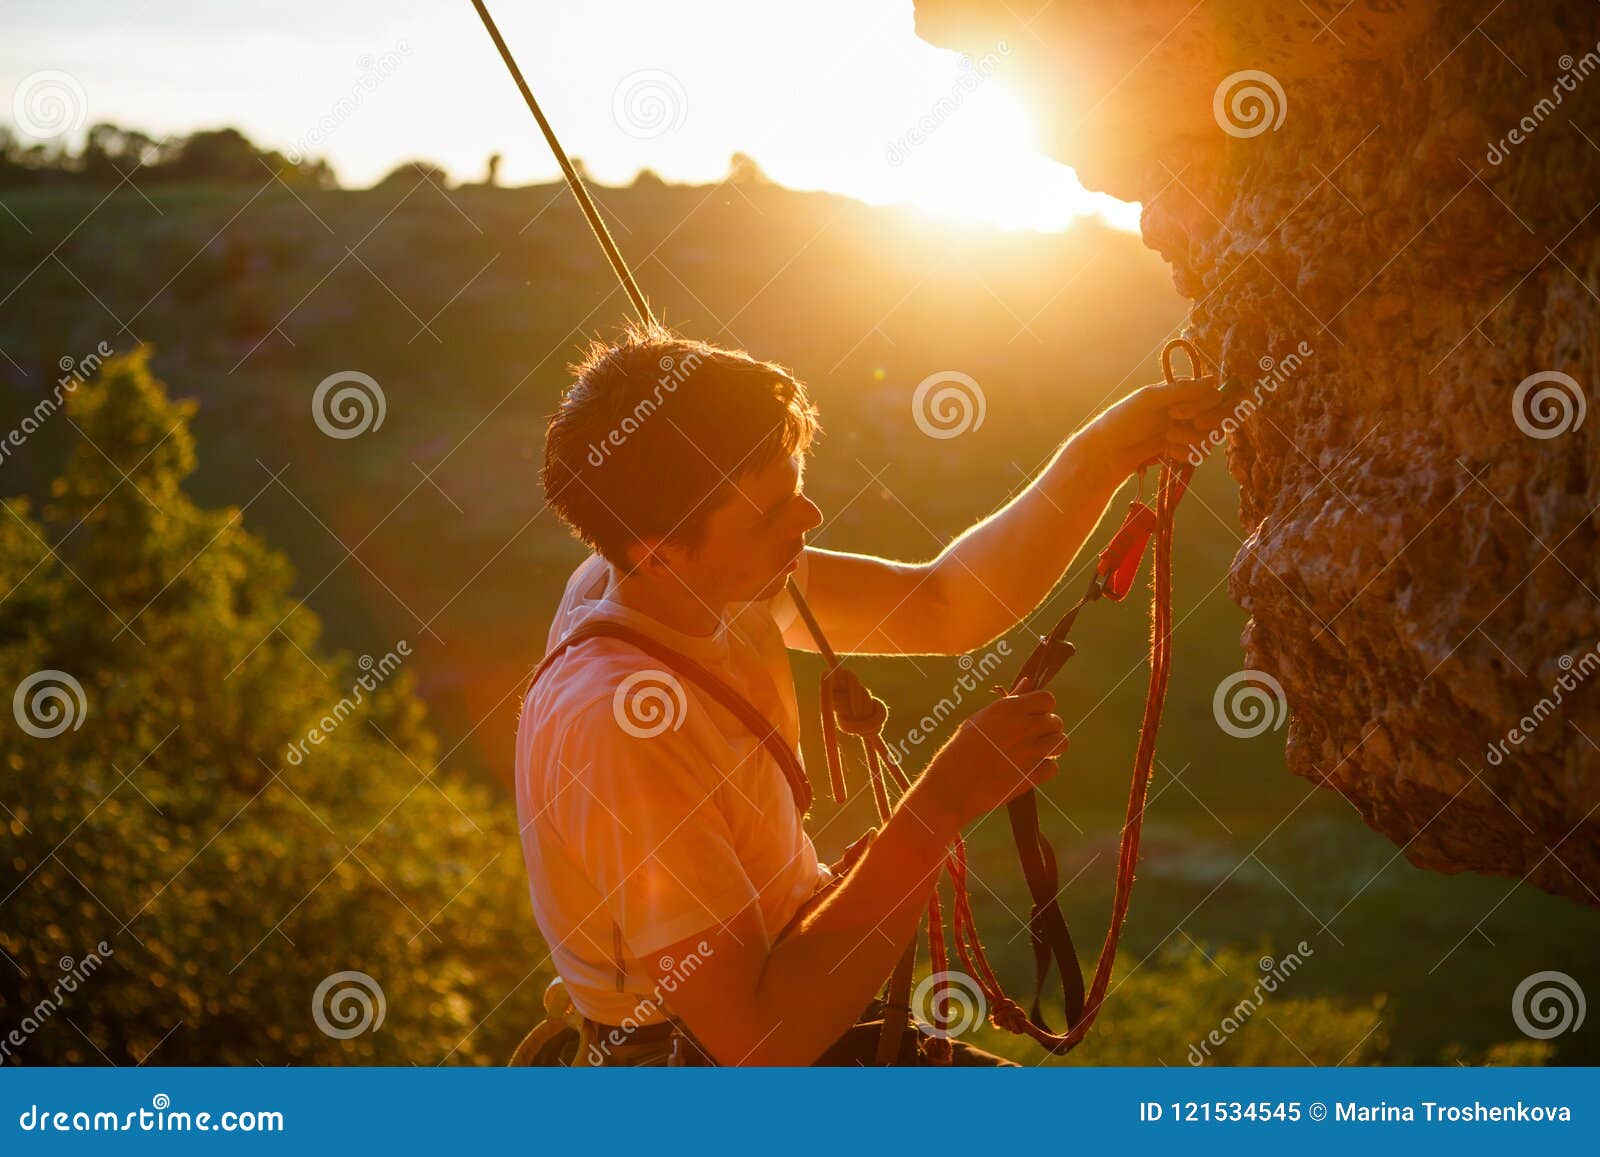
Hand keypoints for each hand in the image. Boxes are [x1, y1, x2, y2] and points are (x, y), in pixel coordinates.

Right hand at [916, 676, 1066, 833]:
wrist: (952, 786)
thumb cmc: (962, 748)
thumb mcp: (981, 718)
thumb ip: (1010, 701)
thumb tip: (1027, 683)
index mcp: (1010, 708)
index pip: (1048, 699)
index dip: (1042, 708)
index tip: (1031, 717)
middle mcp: (1024, 726)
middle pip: (1056, 721)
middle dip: (1047, 729)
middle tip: (1029, 739)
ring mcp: (1031, 751)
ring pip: (1062, 743)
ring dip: (1052, 747)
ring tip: (1033, 753)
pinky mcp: (1033, 775)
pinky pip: (1053, 767)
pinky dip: (1044, 769)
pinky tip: (1028, 770)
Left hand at [1088, 372, 1232, 476]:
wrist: (1109, 452)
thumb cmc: (1123, 419)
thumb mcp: (1149, 400)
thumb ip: (1180, 390)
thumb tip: (1213, 381)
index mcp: (1181, 390)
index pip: (1214, 395)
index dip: (1203, 406)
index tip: (1176, 414)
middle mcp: (1189, 407)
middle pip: (1220, 416)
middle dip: (1202, 426)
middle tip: (1173, 430)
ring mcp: (1188, 428)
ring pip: (1212, 436)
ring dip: (1191, 440)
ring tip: (1167, 440)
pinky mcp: (1184, 447)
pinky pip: (1202, 452)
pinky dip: (1187, 454)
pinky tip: (1169, 452)